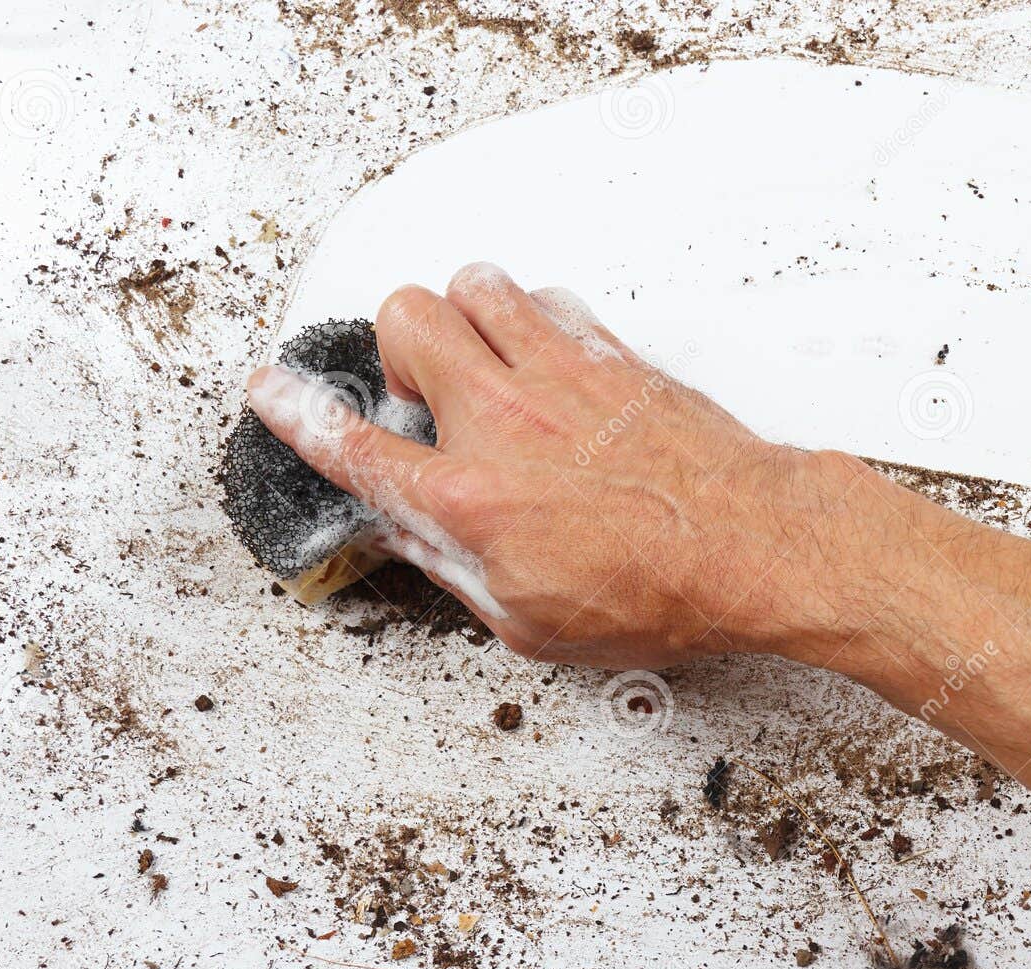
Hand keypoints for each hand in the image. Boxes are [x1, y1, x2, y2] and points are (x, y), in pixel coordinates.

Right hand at [245, 262, 892, 668]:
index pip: (350, 444)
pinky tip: (549, 363)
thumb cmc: (662, 591)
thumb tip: (410, 538)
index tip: (276, 393)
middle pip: (402, 319)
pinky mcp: (610, 353)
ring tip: (483, 367)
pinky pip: (546, 297)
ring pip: (471, 282)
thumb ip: (453, 571)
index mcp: (467, 500)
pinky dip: (532, 319)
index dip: (298, 414)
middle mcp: (503, 420)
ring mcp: (558, 373)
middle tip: (424, 400)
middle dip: (394, 352)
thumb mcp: (531, 624)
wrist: (755, 546)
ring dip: (462, 317)